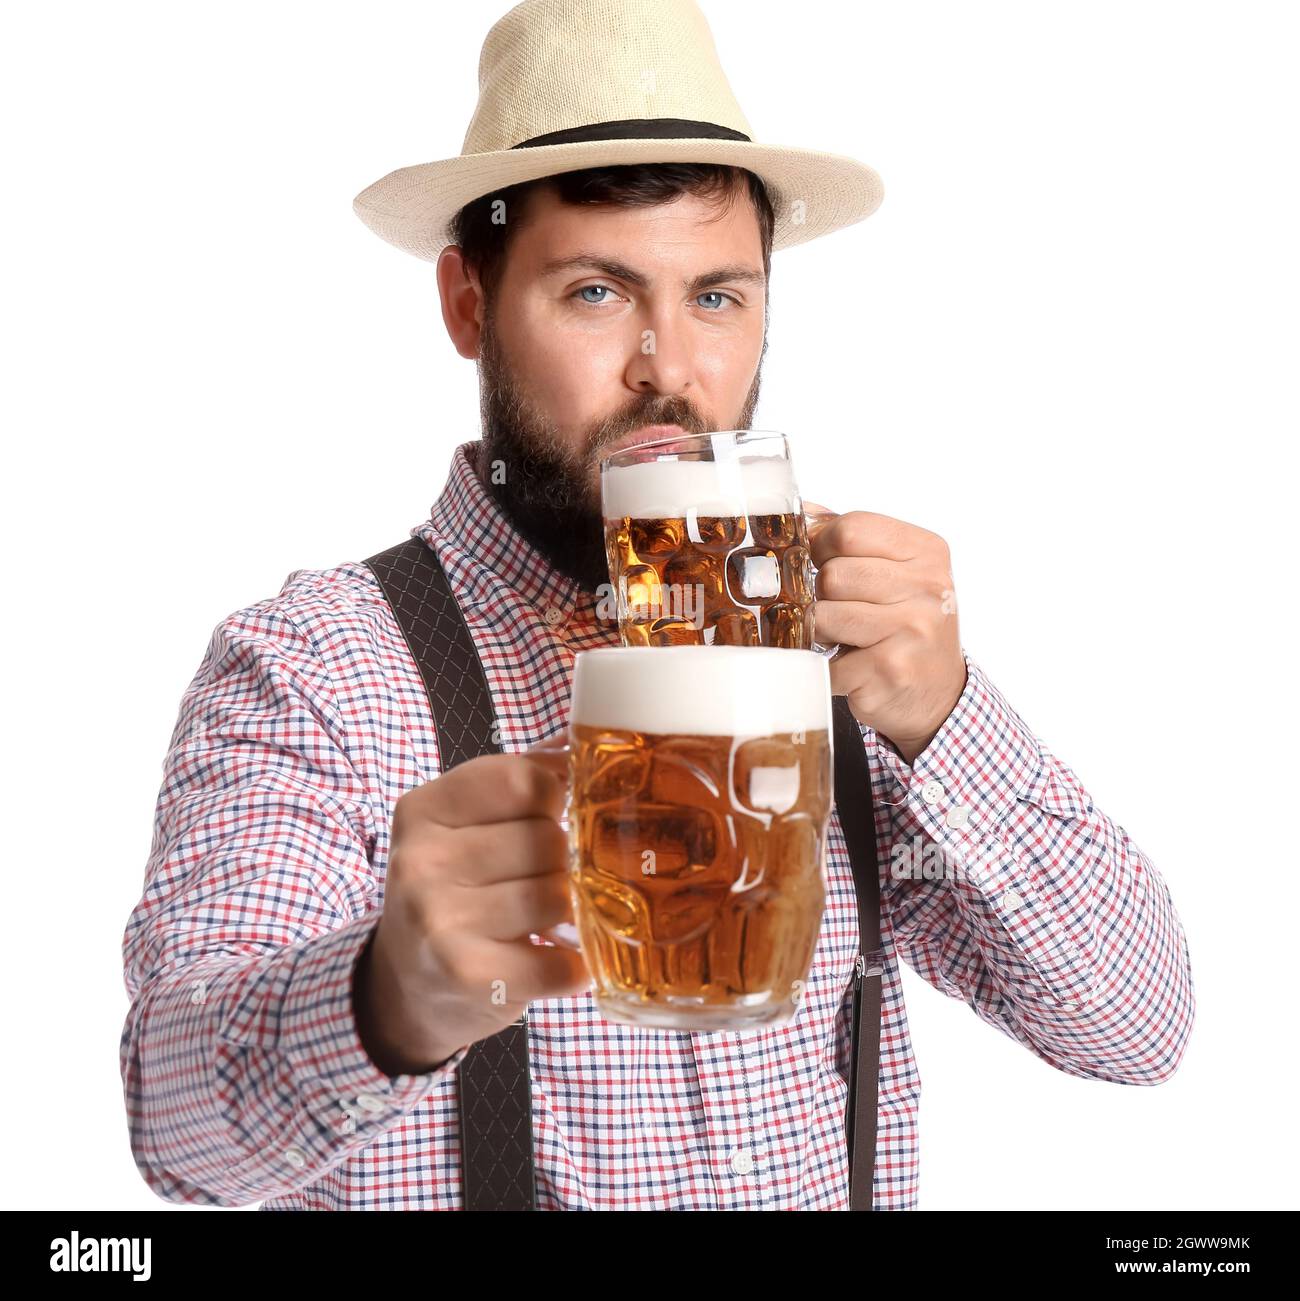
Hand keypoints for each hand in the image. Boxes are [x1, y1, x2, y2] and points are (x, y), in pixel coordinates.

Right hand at [353, 740, 590, 1075]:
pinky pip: (559, 963)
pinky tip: (560, 960)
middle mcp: (422, 861)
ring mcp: (441, 920)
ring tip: (553, 919)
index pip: (522, 780)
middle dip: (564, 861)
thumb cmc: (452, 890)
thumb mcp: (463, 825)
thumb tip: (577, 743)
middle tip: (549, 879)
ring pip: (557, 895)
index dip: (556, 798)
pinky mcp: (469, 976)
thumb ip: (517, 778)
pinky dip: (574, 965)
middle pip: (546, 840)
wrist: (405, 985)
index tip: (555, 818)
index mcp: (423, 809)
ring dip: (570, 911)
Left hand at [805, 502, 967, 764]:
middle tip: (835, 611)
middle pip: (833, 574)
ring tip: (842, 640)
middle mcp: (928, 587)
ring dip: (820, 633)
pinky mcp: (891, 669)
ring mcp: (913, 629)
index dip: (821, 545)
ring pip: (824, 616)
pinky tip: (850, 670)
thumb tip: (797, 510)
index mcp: (927, 552)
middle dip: (820, 596)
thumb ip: (850, 538)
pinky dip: (826, 670)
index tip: (819, 562)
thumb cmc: (906, 625)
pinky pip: (827, 662)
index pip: (852, 527)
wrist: (938, 692)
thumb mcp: (894, 572)